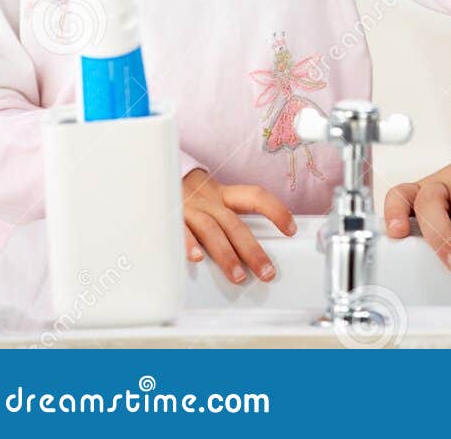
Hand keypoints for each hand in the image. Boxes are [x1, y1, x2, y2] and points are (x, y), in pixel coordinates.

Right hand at [182, 168, 296, 284]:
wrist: (159, 176)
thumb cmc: (193, 195)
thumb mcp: (215, 199)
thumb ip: (232, 218)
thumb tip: (256, 246)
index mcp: (225, 195)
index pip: (256, 196)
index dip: (276, 210)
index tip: (291, 229)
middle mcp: (211, 201)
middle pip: (236, 224)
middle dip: (252, 250)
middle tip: (266, 272)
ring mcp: (192, 210)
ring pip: (212, 231)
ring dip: (226, 254)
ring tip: (238, 276)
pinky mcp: (172, 218)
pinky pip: (181, 231)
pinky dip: (189, 244)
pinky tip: (197, 259)